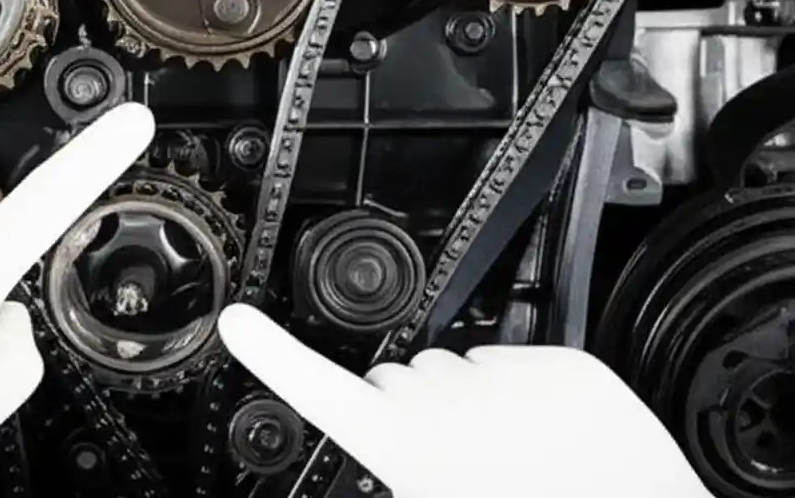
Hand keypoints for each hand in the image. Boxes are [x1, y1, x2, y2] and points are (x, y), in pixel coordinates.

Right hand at [217, 305, 711, 497]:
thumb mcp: (431, 495)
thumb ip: (401, 461)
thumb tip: (384, 425)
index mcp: (411, 447)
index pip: (322, 390)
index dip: (273, 355)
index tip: (238, 321)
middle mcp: (451, 403)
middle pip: (401, 377)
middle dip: (415, 405)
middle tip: (457, 461)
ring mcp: (508, 378)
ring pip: (462, 366)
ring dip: (474, 399)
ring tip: (513, 455)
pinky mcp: (563, 365)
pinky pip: (519, 362)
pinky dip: (526, 390)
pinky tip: (550, 437)